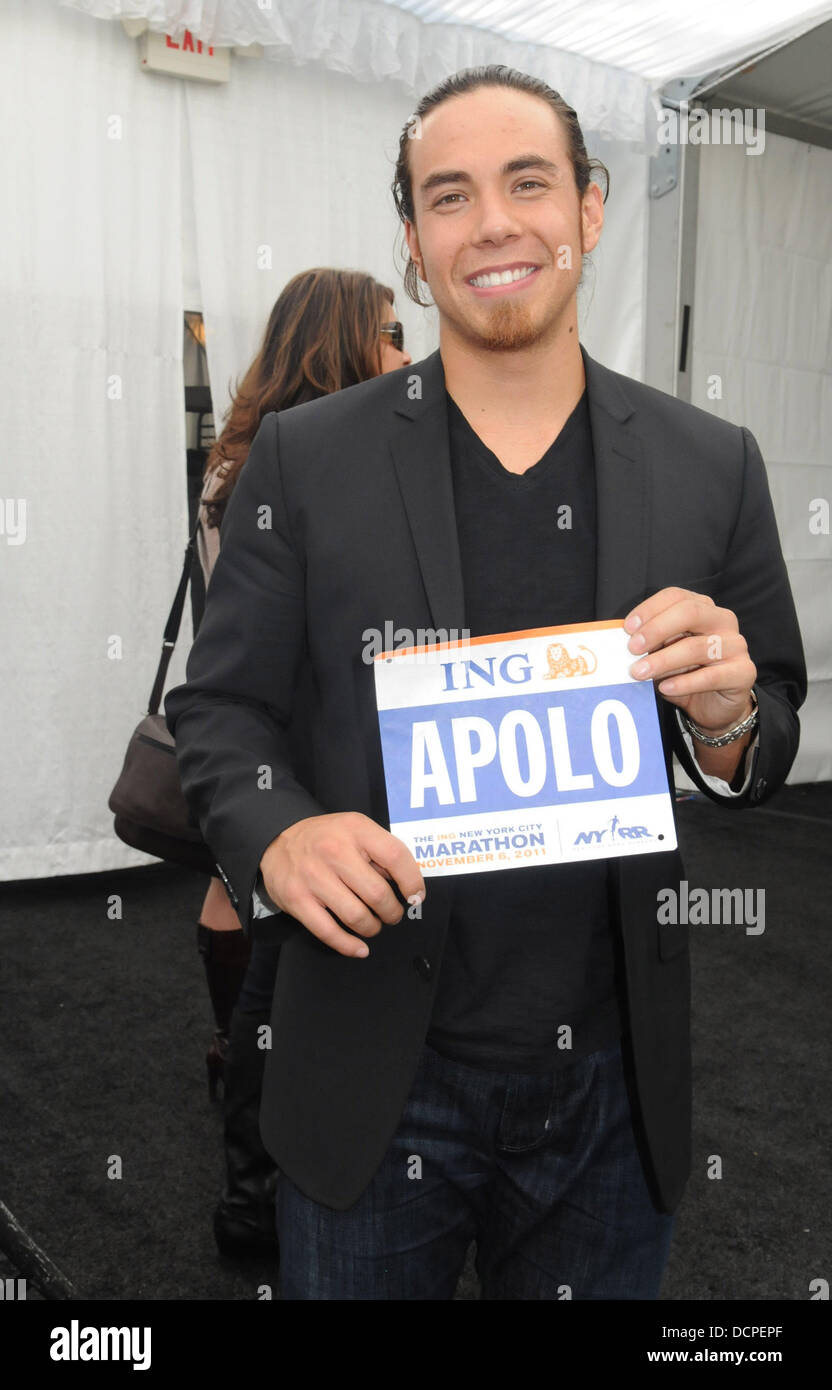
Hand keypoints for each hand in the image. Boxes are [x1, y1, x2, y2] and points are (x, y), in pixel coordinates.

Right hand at [259, 812, 424, 958]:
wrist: (277, 839)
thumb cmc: (326, 838)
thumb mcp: (356, 829)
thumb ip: (379, 851)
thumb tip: (406, 886)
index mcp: (355, 830)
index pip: (395, 856)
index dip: (412, 881)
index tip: (416, 897)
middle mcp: (334, 851)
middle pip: (377, 893)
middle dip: (392, 912)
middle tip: (392, 914)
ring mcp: (313, 876)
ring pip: (357, 916)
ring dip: (373, 927)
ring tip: (374, 925)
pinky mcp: (297, 899)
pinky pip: (328, 931)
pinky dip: (349, 945)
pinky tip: (360, 949)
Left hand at [624, 587, 755, 734]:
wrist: (714, 706)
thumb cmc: (686, 673)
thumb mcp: (663, 653)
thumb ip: (650, 643)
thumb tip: (623, 641)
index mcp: (702, 608)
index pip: (676, 596)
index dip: (650, 609)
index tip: (628, 628)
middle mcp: (722, 620)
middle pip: (690, 613)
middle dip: (657, 629)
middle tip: (632, 648)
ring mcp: (736, 645)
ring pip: (697, 647)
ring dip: (663, 660)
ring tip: (639, 672)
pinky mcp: (743, 672)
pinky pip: (711, 676)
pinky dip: (685, 682)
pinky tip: (665, 688)